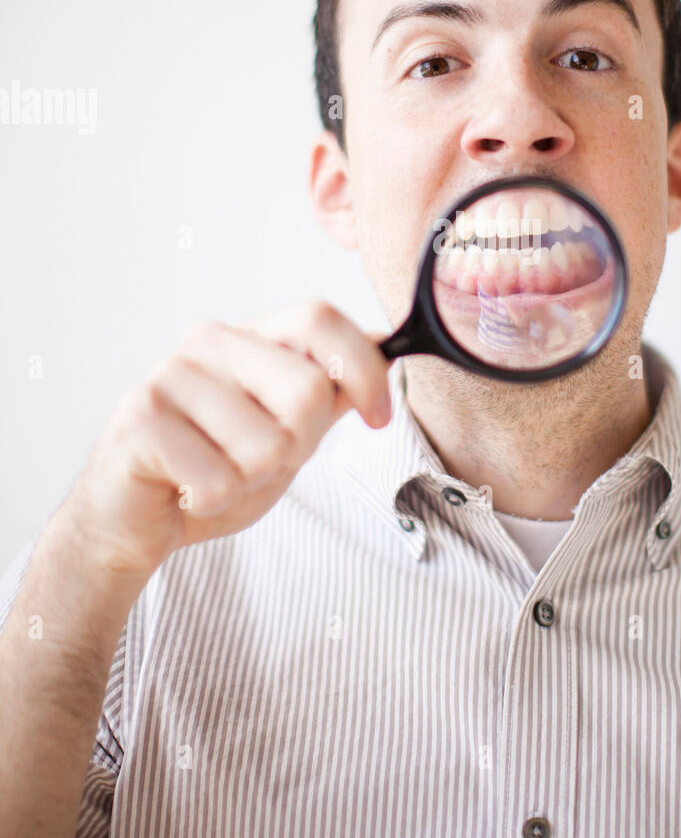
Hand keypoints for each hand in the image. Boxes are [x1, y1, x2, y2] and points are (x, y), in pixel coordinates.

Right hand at [58, 301, 391, 579]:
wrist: (137, 520)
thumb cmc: (214, 467)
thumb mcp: (290, 431)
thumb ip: (333, 392)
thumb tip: (386, 346)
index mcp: (249, 338)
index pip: (319, 318)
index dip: (363, 367)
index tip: (378, 417)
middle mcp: (208, 345)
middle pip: (307, 389)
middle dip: (300, 443)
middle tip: (259, 459)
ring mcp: (168, 378)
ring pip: (266, 445)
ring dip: (251, 479)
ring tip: (216, 472)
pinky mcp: (138, 421)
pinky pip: (220, 478)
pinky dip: (214, 499)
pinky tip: (186, 488)